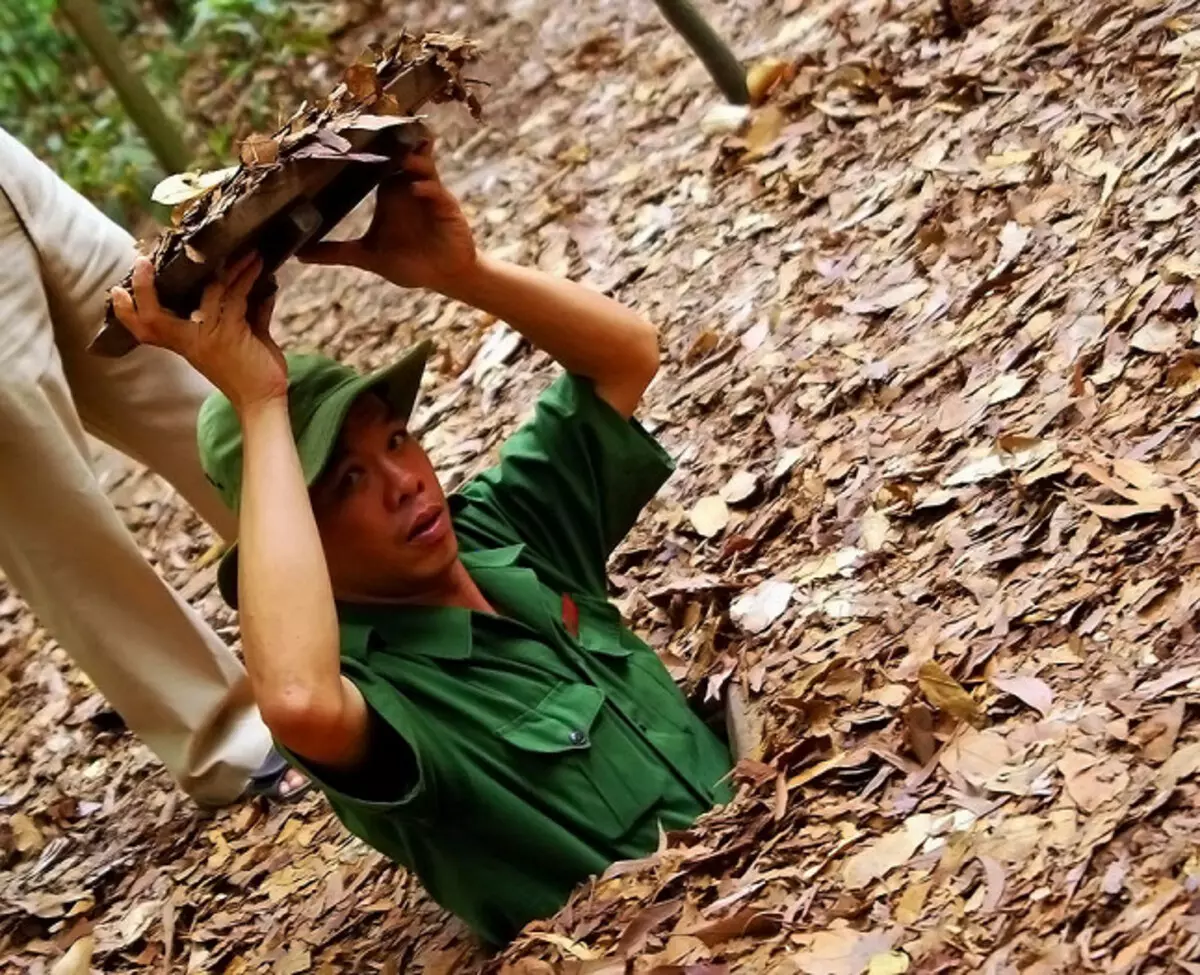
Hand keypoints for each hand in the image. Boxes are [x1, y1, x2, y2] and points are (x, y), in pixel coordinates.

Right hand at [112, 253, 286, 413]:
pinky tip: (257, 264)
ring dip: (229, 267)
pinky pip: (235, 296)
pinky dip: (247, 277)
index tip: (116, 292)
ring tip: (244, 250)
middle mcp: (192, 340)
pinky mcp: (229, 333)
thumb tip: (261, 292)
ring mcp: (209, 336)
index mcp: (187, 343)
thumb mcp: (245, 342)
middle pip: (154, 317)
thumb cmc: (254, 376)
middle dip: (144, 288)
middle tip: (143, 261)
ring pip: (209, 292)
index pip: (148, 330)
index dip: (128, 312)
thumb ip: (249, 317)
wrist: (264, 403)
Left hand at [297, 133, 477, 292]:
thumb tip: (299, 254)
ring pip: (422, 165)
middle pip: (401, 153)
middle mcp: (408, 186)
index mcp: (389, 192)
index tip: (347, 130)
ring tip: (400, 155)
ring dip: (412, 158)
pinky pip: (437, 192)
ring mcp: (429, 194)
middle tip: (378, 124)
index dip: (365, 145)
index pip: (377, 160)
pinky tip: (415, 188)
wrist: (444, 277)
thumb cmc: (410, 264)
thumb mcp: (368, 257)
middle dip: (392, 139)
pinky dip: (427, 188)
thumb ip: (336, 252)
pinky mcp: (446, 208)